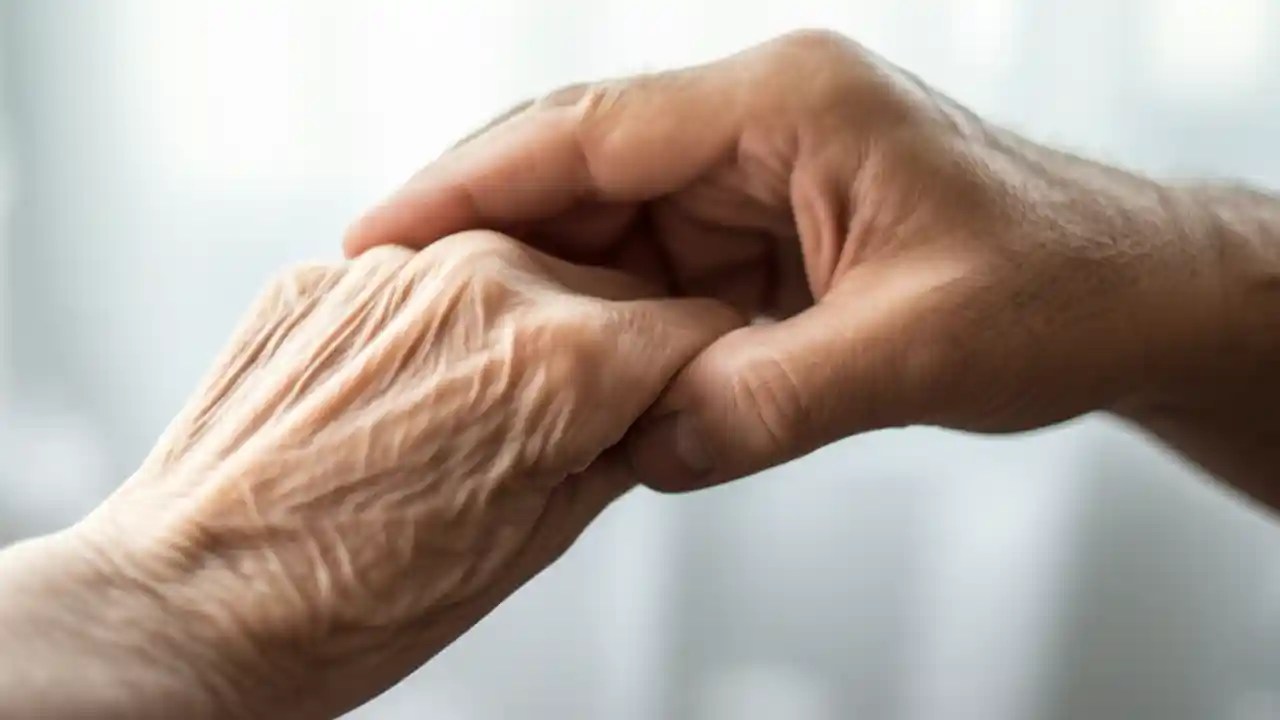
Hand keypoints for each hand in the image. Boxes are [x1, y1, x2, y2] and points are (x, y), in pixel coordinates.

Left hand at [0, 231, 736, 718]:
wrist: (190, 605)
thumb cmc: (350, 604)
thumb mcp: (539, 541)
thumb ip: (619, 448)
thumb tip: (652, 411)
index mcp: (559, 355)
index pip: (694, 323)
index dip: (697, 370)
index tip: (678, 397)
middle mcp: (482, 282)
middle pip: (610, 284)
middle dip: (613, 345)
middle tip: (568, 425)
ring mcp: (394, 270)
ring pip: (517, 269)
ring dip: (521, 330)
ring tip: (465, 421)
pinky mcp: (326, 275)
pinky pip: (423, 282)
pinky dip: (434, 329)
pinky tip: (400, 402)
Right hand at [346, 30, 1279, 499]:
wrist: (1134, 296)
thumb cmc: (1060, 288)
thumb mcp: (911, 352)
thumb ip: (764, 400)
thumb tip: (639, 445)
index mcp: (789, 104)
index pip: (592, 132)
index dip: (472, 182)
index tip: (380, 235)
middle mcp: (762, 126)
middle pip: (584, 172)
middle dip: (492, 240)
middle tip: (399, 311)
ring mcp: (764, 177)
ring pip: (617, 228)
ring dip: (556, 294)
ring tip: (475, 358)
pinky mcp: (774, 231)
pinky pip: (665, 272)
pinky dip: (617, 323)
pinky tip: (578, 374)